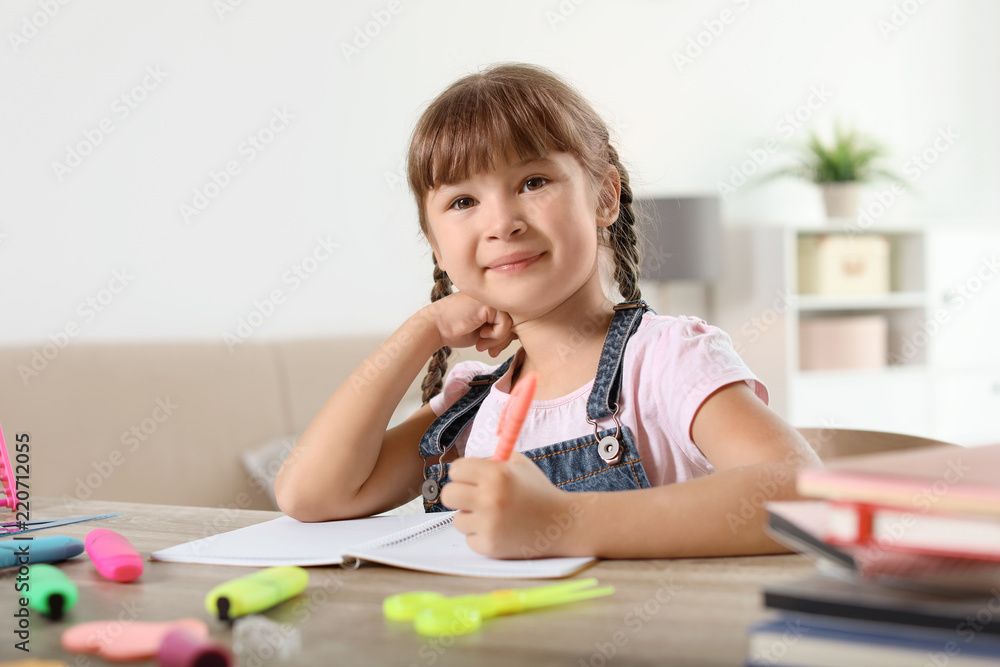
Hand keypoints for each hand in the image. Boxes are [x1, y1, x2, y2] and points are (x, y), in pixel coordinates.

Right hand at [425, 292, 516, 357]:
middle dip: (503, 341)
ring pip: (511, 324)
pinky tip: (481, 335)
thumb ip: (500, 329)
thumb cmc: (456, 329)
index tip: (493, 350)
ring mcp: (491, 298)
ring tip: (482, 344)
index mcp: (492, 301)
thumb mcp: (483, 331)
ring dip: (498, 340)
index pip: (512, 319)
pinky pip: (505, 324)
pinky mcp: (489, 303)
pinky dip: (495, 335)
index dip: (505, 338)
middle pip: (514, 322)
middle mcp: (493, 297)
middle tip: (491, 352)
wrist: (436, 327)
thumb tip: (519, 335)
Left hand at [440, 453, 581, 558]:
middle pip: (448, 495)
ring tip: (493, 516)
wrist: (562, 524)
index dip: (463, 474)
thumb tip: (464, 467)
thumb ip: (491, 461)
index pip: (456, 470)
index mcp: (496, 474)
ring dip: (471, 517)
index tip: (469, 478)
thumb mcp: (520, 465)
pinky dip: (481, 536)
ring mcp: (489, 525)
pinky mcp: (490, 546)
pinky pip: (470, 539)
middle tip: (471, 497)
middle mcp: (490, 498)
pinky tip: (500, 530)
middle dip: (459, 494)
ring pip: (457, 519)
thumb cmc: (539, 492)